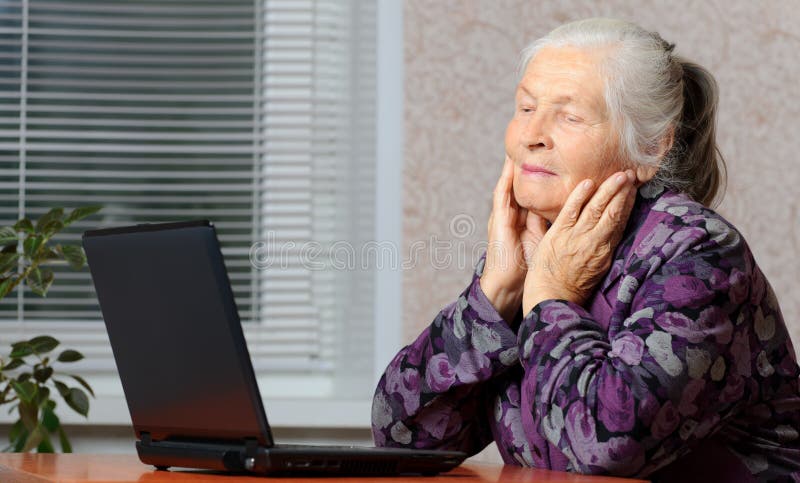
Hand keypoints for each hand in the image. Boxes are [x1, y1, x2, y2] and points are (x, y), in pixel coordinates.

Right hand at [480, 156, 547, 321]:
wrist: (509, 285)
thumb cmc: (526, 267)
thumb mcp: (543, 240)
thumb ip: (550, 223)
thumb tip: (569, 210)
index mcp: (524, 217)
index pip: (534, 189)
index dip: (541, 173)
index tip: (549, 155)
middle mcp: (513, 213)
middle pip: (521, 182)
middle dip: (525, 162)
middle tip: (530, 140)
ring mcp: (503, 216)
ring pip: (510, 184)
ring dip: (513, 165)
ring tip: (517, 145)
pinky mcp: (498, 221)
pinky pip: (502, 196)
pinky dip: (505, 180)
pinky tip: (508, 165)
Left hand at [522, 170, 636, 313]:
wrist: (552, 297)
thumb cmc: (572, 285)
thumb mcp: (597, 267)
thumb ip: (604, 247)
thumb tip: (612, 231)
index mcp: (605, 250)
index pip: (621, 221)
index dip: (629, 203)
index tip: (635, 188)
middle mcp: (595, 242)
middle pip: (614, 212)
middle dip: (624, 192)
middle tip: (632, 173)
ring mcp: (576, 237)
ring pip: (597, 208)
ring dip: (609, 190)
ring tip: (620, 174)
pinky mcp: (558, 234)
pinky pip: (571, 211)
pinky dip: (579, 196)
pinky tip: (588, 183)